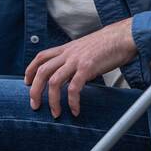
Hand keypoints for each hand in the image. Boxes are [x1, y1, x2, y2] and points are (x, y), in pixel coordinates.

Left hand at [23, 18, 137, 117]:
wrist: (123, 36)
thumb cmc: (108, 44)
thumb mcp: (85, 48)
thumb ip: (75, 59)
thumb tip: (71, 74)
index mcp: (66, 48)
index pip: (41, 57)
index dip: (31, 70)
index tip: (27, 82)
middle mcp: (68, 54)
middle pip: (42, 71)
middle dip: (35, 90)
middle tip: (35, 105)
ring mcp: (77, 60)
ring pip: (54, 81)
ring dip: (52, 100)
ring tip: (55, 114)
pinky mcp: (87, 68)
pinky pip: (74, 88)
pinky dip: (72, 101)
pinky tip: (75, 110)